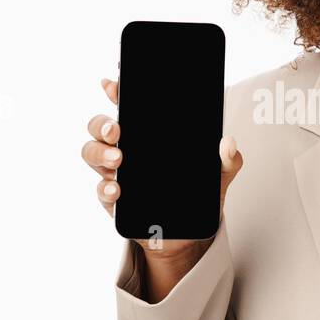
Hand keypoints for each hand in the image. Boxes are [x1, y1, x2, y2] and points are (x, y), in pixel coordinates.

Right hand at [82, 75, 243, 264]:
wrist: (188, 233)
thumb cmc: (196, 194)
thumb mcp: (217, 175)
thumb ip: (226, 159)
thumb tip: (228, 143)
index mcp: (147, 135)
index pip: (127, 106)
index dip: (117, 92)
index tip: (112, 85)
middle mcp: (125, 149)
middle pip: (99, 127)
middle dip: (102, 124)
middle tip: (117, 131)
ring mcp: (116, 174)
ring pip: (92, 153)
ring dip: (100, 154)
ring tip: (119, 161)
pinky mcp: (114, 201)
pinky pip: (101, 191)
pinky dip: (106, 189)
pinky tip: (117, 190)